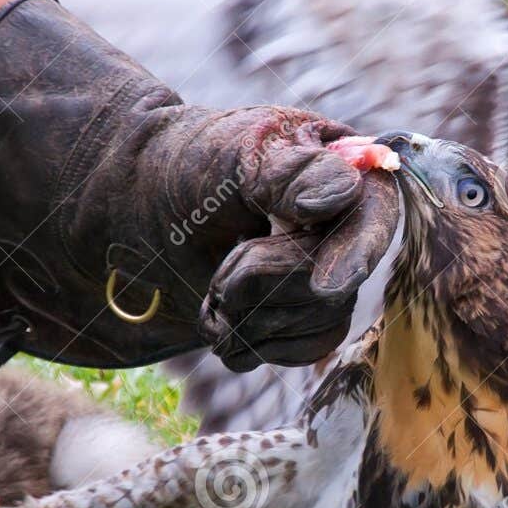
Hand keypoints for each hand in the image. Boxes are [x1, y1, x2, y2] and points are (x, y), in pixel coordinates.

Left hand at [0, 0, 398, 369]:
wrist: (133, 213)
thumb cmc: (187, 166)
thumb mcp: (236, 155)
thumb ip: (289, 174)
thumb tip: (344, 194)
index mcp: (345, 170)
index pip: (375, 217)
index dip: (358, 252)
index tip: (326, 283)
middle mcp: (345, 227)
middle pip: (337, 282)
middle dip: (265, 280)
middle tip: (222, 265)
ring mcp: (325, 278)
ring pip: (316, 325)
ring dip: (249, 313)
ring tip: (212, 287)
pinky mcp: (298, 322)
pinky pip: (294, 352)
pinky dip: (247, 341)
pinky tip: (218, 314)